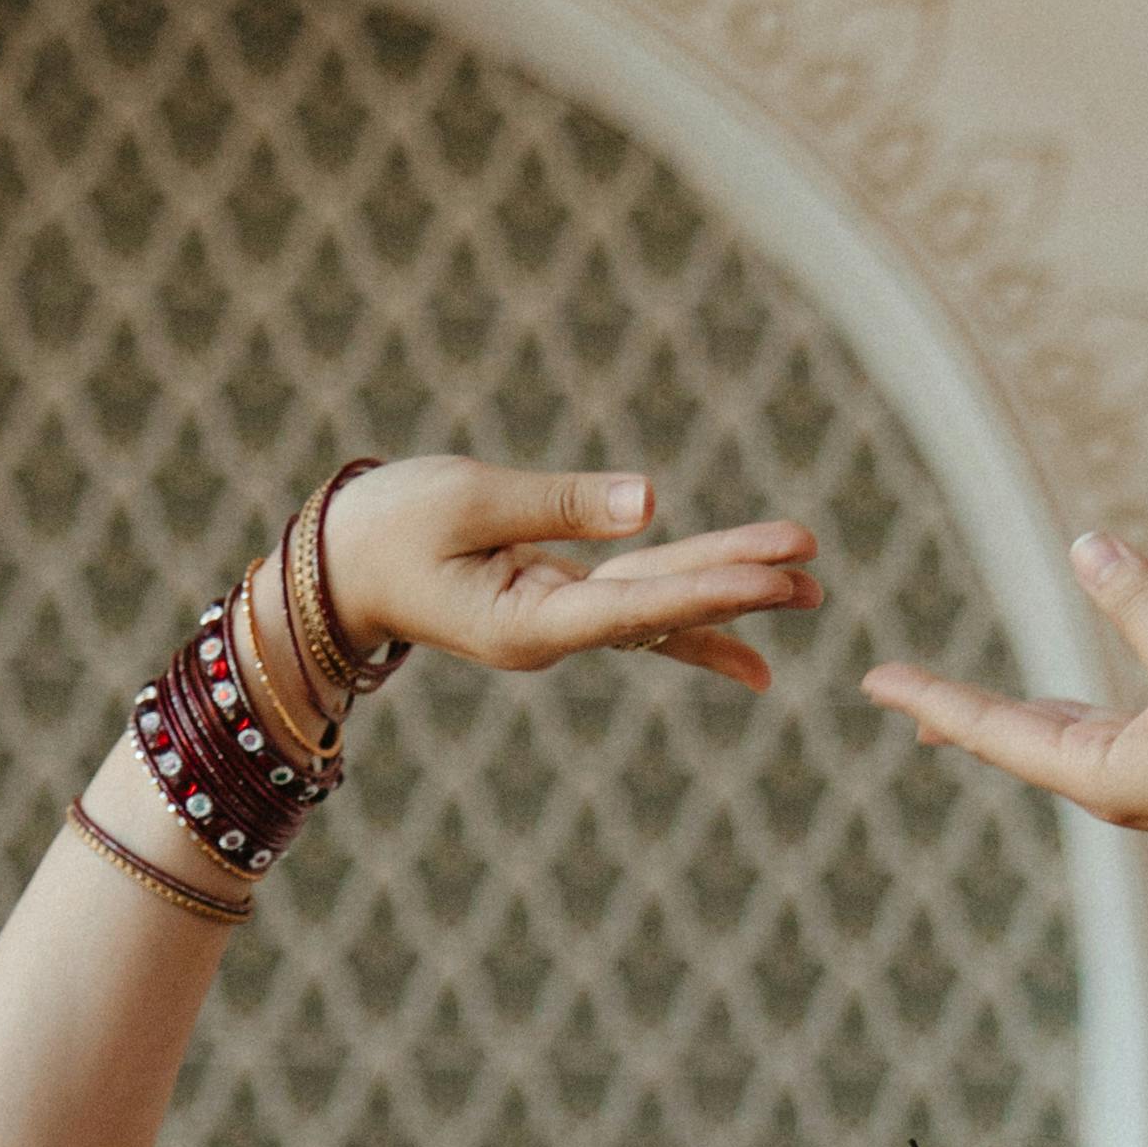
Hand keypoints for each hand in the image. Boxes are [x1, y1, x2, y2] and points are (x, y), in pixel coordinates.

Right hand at [320, 456, 820, 697]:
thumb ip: (557, 504)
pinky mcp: (557, 603)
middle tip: (814, 569)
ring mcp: (557, 624)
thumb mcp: (465, 500)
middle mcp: (551, 637)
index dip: (709, 587)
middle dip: (738, 585)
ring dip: (730, 592)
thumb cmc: (384, 527)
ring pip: (657, 604)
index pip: (635, 606)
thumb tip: (649, 499)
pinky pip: (637, 607)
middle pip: (661, 608)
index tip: (773, 576)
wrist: (333, 566)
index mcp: (524, 624)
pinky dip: (692, 613)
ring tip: (810, 585)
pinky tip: (753, 647)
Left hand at [863, 530, 1147, 846]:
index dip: (933, 700)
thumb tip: (1084, 545)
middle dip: (959, 719)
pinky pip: (1106, 732)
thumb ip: (1141, 603)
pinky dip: (1070, 712)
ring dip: (1011, 720)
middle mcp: (1117, 780)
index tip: (874, 682)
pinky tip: (1065, 704)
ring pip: (1062, 739)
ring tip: (960, 713)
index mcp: (1101, 772)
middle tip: (901, 700)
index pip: (993, 730)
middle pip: (1016, 741)